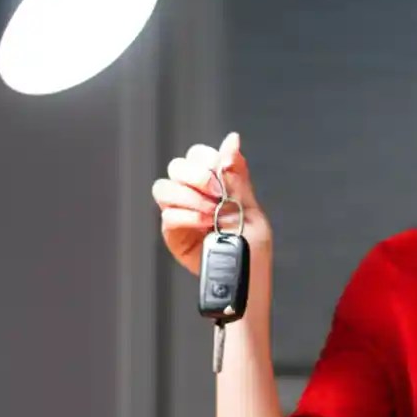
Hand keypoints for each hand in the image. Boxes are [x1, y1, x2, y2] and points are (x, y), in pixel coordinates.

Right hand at [151, 131, 270, 274]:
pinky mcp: (173, 232)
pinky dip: (187, 216)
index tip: (223, 173)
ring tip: (210, 213)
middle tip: (216, 194)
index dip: (208, 159)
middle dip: (196, 176)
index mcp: (216, 183)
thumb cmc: (252, 246)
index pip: (199, 154)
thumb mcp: (250, 209)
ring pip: (164, 187)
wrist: (247, 277)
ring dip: (189, 197)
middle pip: (177, 166)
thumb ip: (237, 176)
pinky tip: (204, 225)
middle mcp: (195, 194)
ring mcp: (181, 212)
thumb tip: (232, 140)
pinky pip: (168, 215)